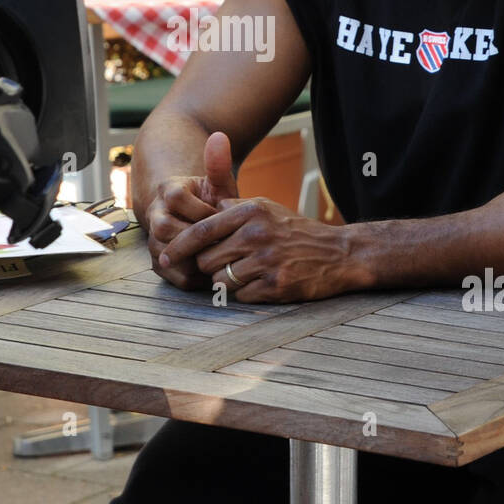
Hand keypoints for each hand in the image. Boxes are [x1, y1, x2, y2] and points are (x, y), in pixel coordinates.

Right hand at [144, 132, 238, 289]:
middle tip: (222, 240)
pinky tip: (213, 269)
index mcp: (169, 191)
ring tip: (218, 255)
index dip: (203, 211)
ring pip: (166, 254)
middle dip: (196, 237)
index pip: (177, 200)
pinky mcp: (159, 262)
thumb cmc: (210, 201)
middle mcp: (155, 215)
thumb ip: (218, 164)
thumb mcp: (217, 183)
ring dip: (195, 258)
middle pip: (164, 229)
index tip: (222, 216)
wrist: (195, 220)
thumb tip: (220, 136)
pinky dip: (195, 276)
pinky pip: (173, 276)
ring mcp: (154, 240)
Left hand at [160, 196, 364, 302]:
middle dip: (210, 266)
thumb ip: (234, 207)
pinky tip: (262, 283)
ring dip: (227, 282)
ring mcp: (267, 261)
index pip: (202, 229)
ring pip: (221, 280)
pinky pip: (242, 296)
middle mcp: (257, 234)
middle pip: (207, 259)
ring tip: (247, 273)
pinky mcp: (277, 285)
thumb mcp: (266, 207)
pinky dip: (246, 293)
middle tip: (227, 265)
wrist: (338, 253)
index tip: (164, 256)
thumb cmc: (296, 231)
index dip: (179, 245)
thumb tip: (206, 210)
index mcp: (251, 211)